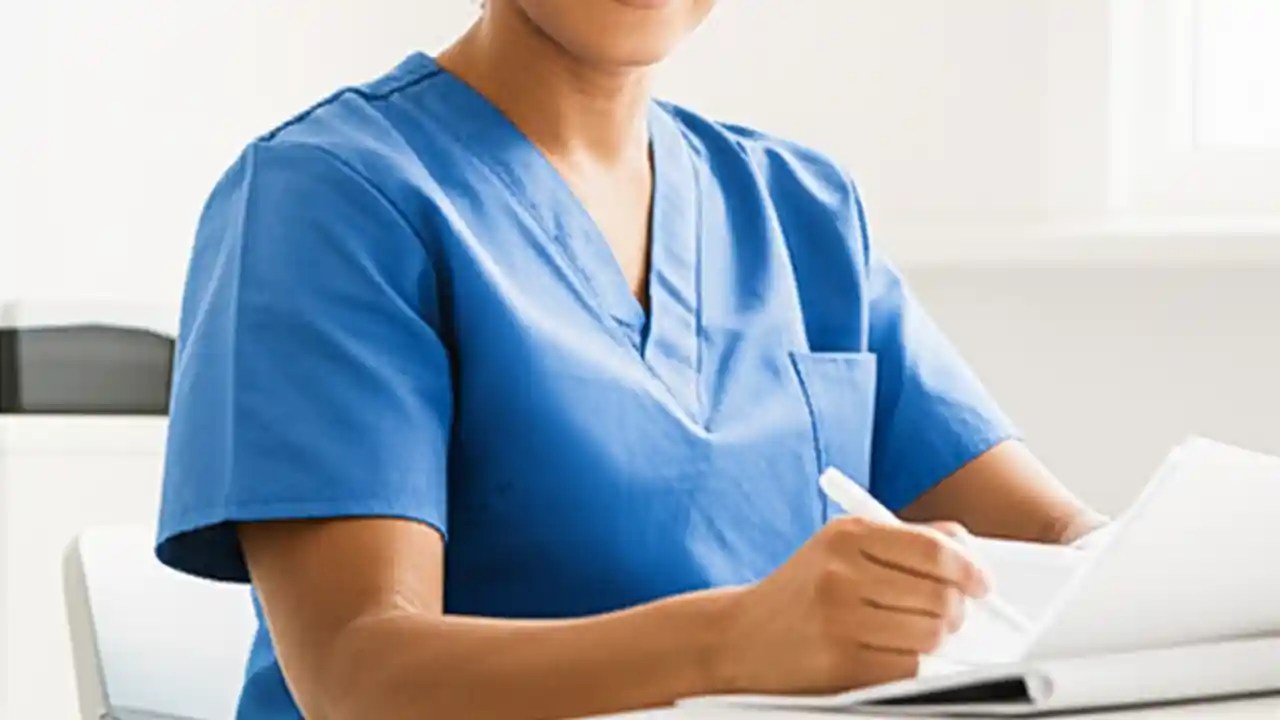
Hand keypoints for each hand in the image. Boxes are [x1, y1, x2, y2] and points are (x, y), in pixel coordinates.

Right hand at [713, 518, 989, 694]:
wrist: (741, 637)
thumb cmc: (803, 591)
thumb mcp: (841, 548)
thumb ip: (904, 542)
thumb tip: (970, 555)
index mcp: (848, 534)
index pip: (934, 549)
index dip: (969, 569)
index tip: (981, 583)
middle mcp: (842, 571)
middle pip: (940, 594)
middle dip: (957, 609)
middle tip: (952, 615)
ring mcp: (840, 618)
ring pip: (930, 633)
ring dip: (936, 639)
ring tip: (916, 633)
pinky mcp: (841, 662)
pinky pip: (908, 666)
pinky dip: (911, 663)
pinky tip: (890, 653)